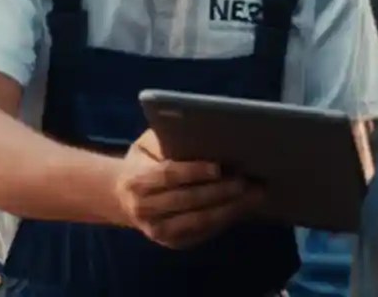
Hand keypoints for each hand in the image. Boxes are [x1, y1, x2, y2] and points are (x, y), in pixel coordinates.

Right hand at [112, 130, 264, 249]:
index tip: (219, 166)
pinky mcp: (173, 243)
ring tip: (255, 195)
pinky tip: (243, 207)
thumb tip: (199, 135)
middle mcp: (145, 210)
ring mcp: (158, 231)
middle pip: (188, 200)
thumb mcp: (146, 145)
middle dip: (221, 191)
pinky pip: (203, 233)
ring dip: (230, 209)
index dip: (194, 172)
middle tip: (248, 180)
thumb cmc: (144, 162)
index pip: (168, 176)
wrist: (122, 197)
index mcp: (137, 181)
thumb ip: (167, 140)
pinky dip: (225, 220)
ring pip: (199, 221)